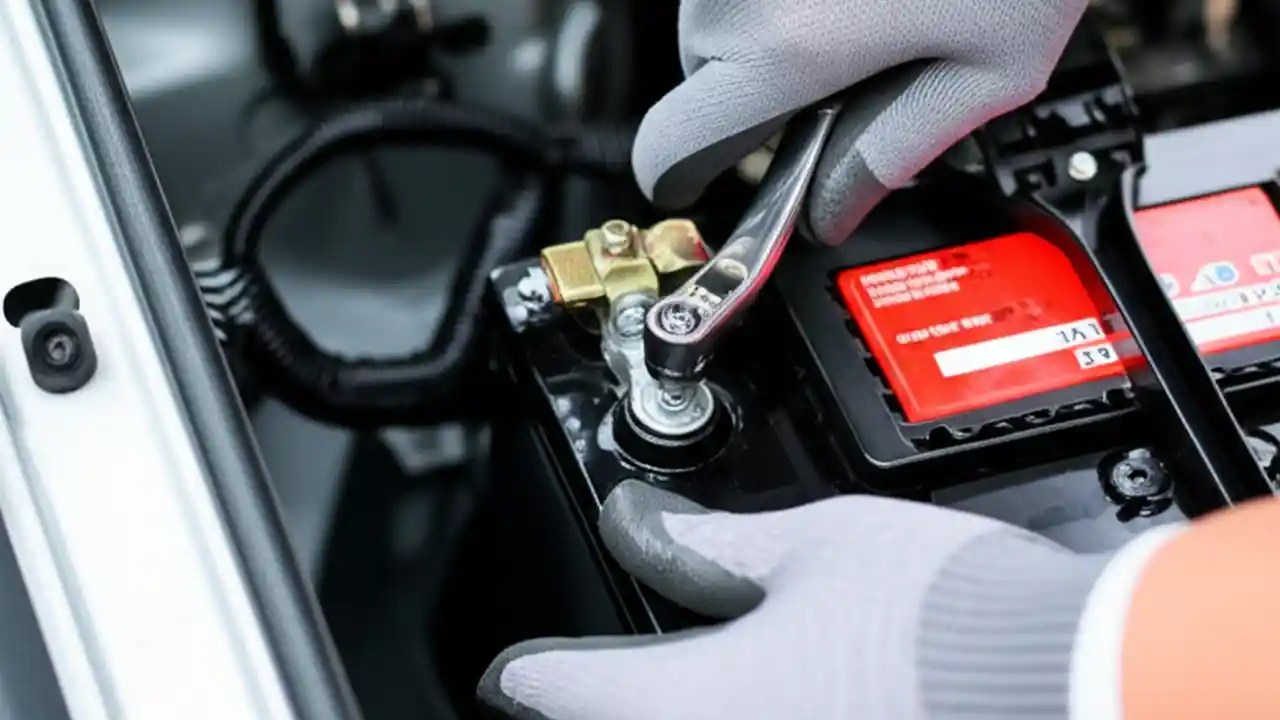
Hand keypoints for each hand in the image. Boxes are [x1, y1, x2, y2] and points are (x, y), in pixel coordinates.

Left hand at [479, 480, 1110, 718]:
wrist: (1081, 678)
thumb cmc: (954, 617)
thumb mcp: (816, 546)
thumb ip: (715, 547)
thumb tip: (646, 521)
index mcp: (703, 698)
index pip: (573, 691)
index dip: (534, 675)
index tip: (516, 671)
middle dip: (613, 701)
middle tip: (604, 680)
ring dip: (683, 706)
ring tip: (705, 674)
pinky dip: (758, 714)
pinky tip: (789, 694)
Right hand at [632, 0, 1088, 244]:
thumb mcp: (993, 70)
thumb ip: (895, 152)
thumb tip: (832, 211)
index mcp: (787, 47)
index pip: (668, 149)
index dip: (683, 178)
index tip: (702, 181)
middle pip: (702, 73)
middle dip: (755, 83)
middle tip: (843, 61)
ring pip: (719, 14)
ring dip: (769, 22)